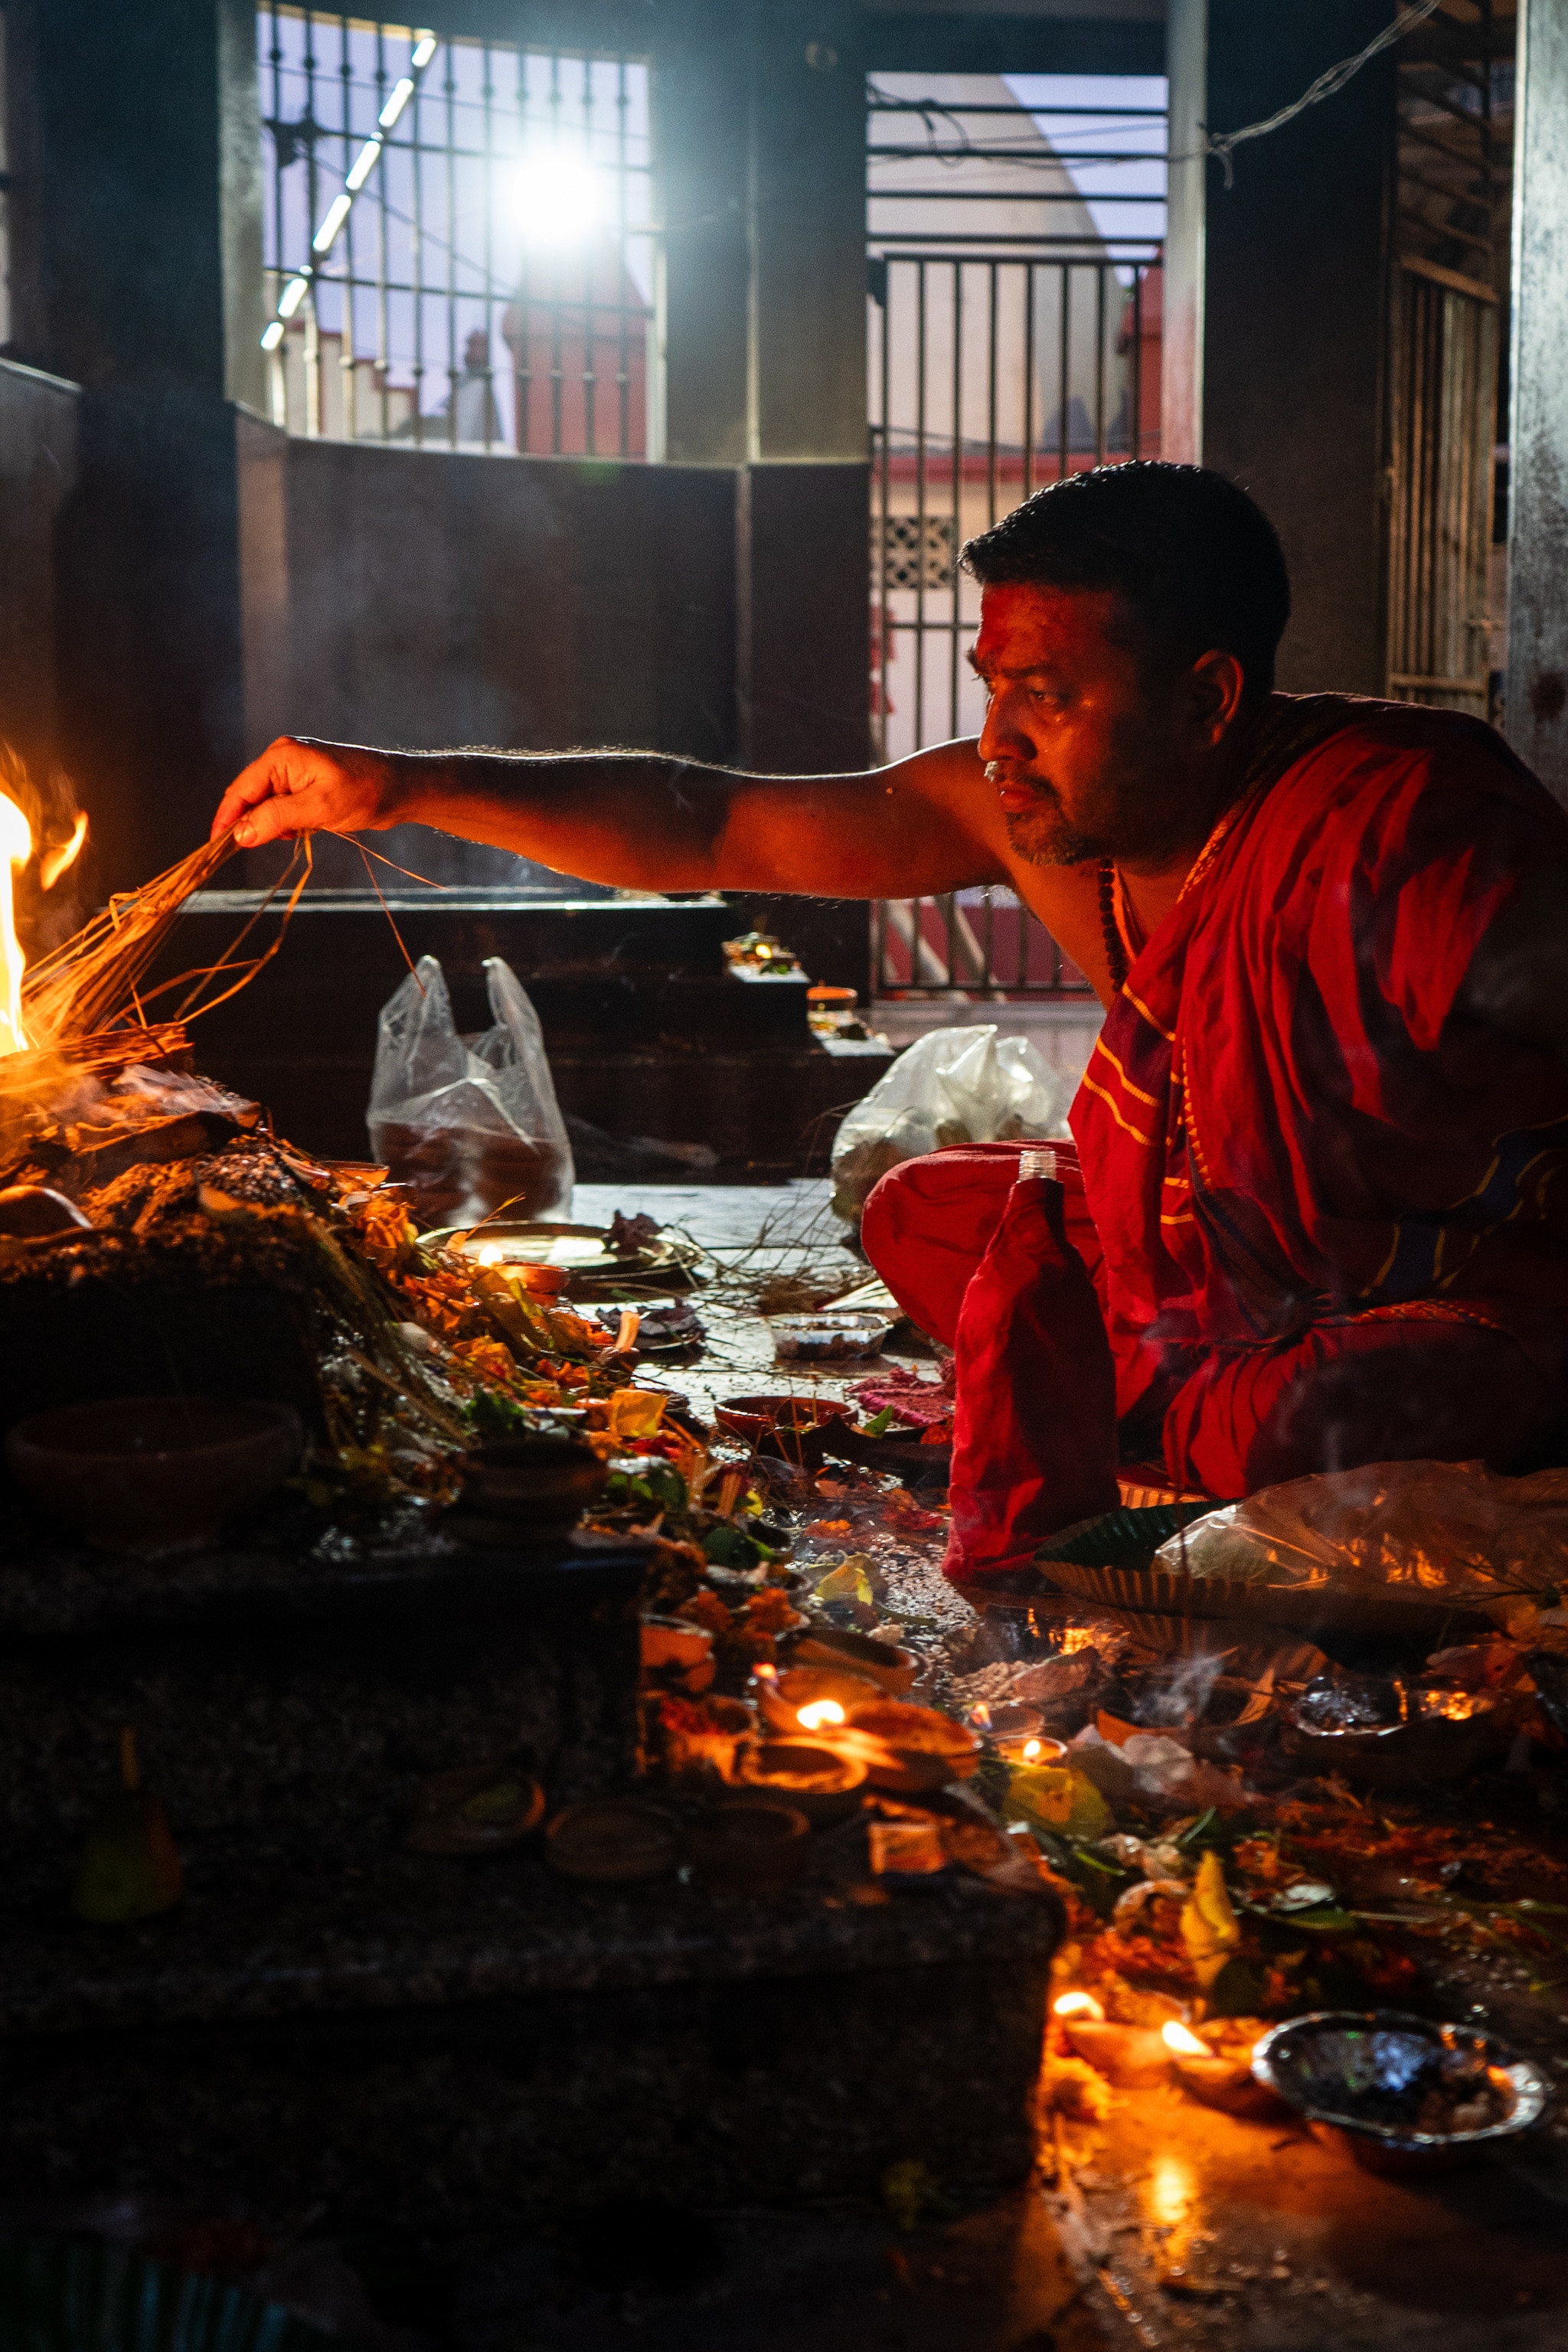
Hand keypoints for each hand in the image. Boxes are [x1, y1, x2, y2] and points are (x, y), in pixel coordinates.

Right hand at [210, 737, 408, 847]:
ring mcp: (295, 771)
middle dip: (251, 823)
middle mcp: (283, 759)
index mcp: (281, 757)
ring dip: (273, 824)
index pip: (240, 790)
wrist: (402, 788)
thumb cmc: (365, 792)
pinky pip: (284, 806)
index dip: (227, 819)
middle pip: (250, 797)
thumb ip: (276, 819)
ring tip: (296, 833)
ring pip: (267, 804)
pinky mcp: (307, 784)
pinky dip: (287, 822)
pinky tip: (302, 830)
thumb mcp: (317, 809)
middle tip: (257, 847)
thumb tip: (241, 833)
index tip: (217, 845)